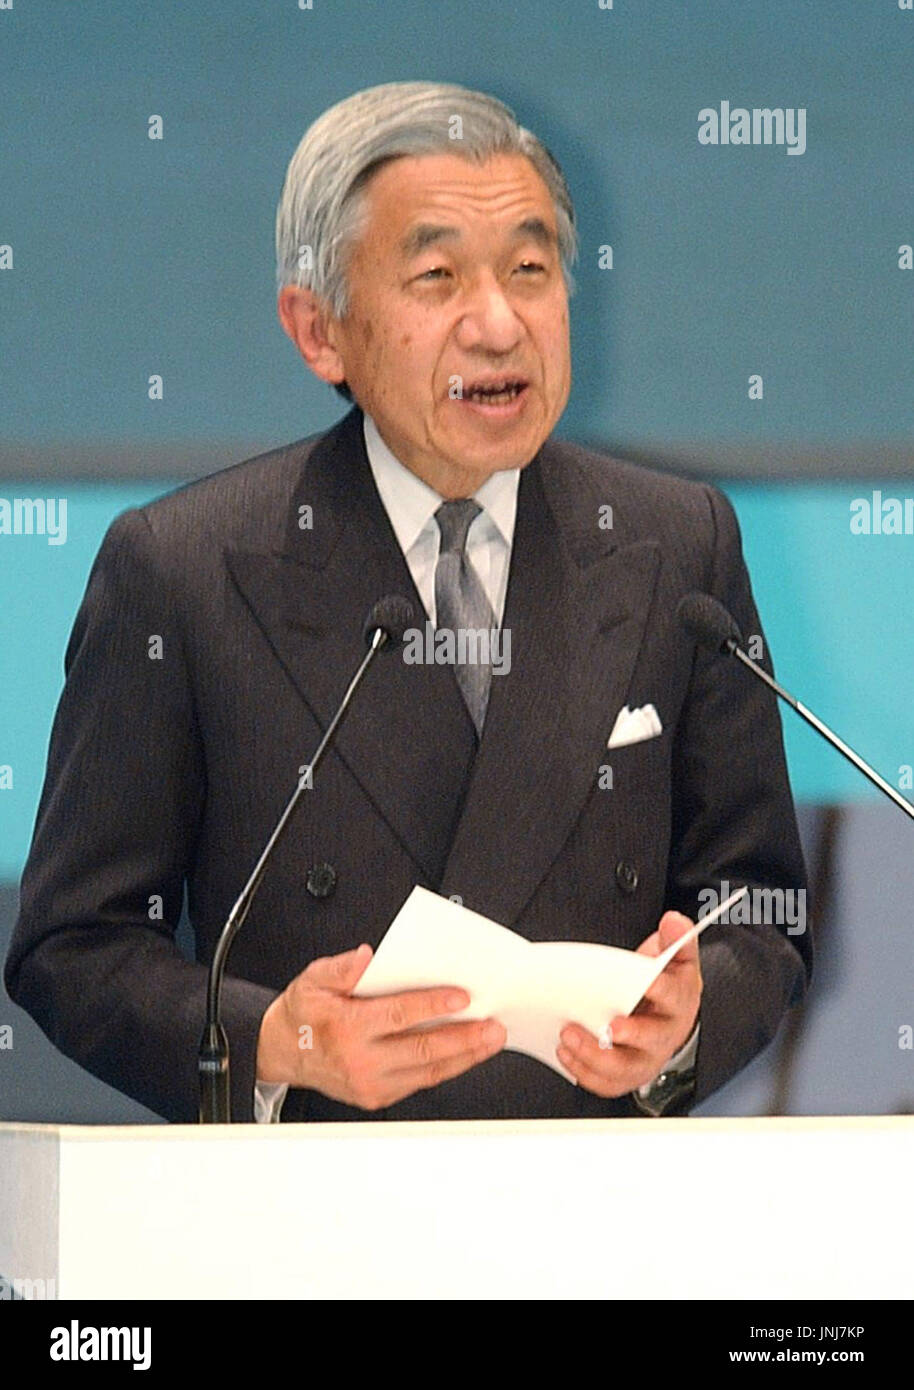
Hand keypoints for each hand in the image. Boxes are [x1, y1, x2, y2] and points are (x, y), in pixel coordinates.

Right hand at [256, 943, 505, 1109]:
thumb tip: (368, 956)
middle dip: (463, 1038)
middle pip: (422, 1050)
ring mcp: (370, 1083)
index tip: (462, 997)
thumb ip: (342, 967)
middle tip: (493, 1026)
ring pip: (427, 1071)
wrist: (282, 1053)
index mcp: (345, 1027)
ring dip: (464, 1056)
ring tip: (490, 1040)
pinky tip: (465, 1053)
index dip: (432, 1006)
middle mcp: (360, 1060)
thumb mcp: (312, 979)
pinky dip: (447, 1067)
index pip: (398, 1016)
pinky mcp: (378, 1095)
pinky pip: (420, 1081)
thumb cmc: (302, 1014)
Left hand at [556, 911, 701, 1097]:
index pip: (674, 996)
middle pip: (651, 1040)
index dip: (660, 990)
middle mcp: (665, 1036)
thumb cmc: (667, 985)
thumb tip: (674, 920)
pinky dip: (583, 1071)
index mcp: (679, 1002)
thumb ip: (676, 937)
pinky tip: (565, 1052)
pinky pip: (605, 1082)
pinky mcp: (625, 1075)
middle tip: (607, 1026)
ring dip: (595, 1055)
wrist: (667, 1016)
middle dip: (629, 1034)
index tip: (646, 983)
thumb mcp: (676, 958)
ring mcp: (645, 1058)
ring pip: (624, 1068)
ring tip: (569, 1035)